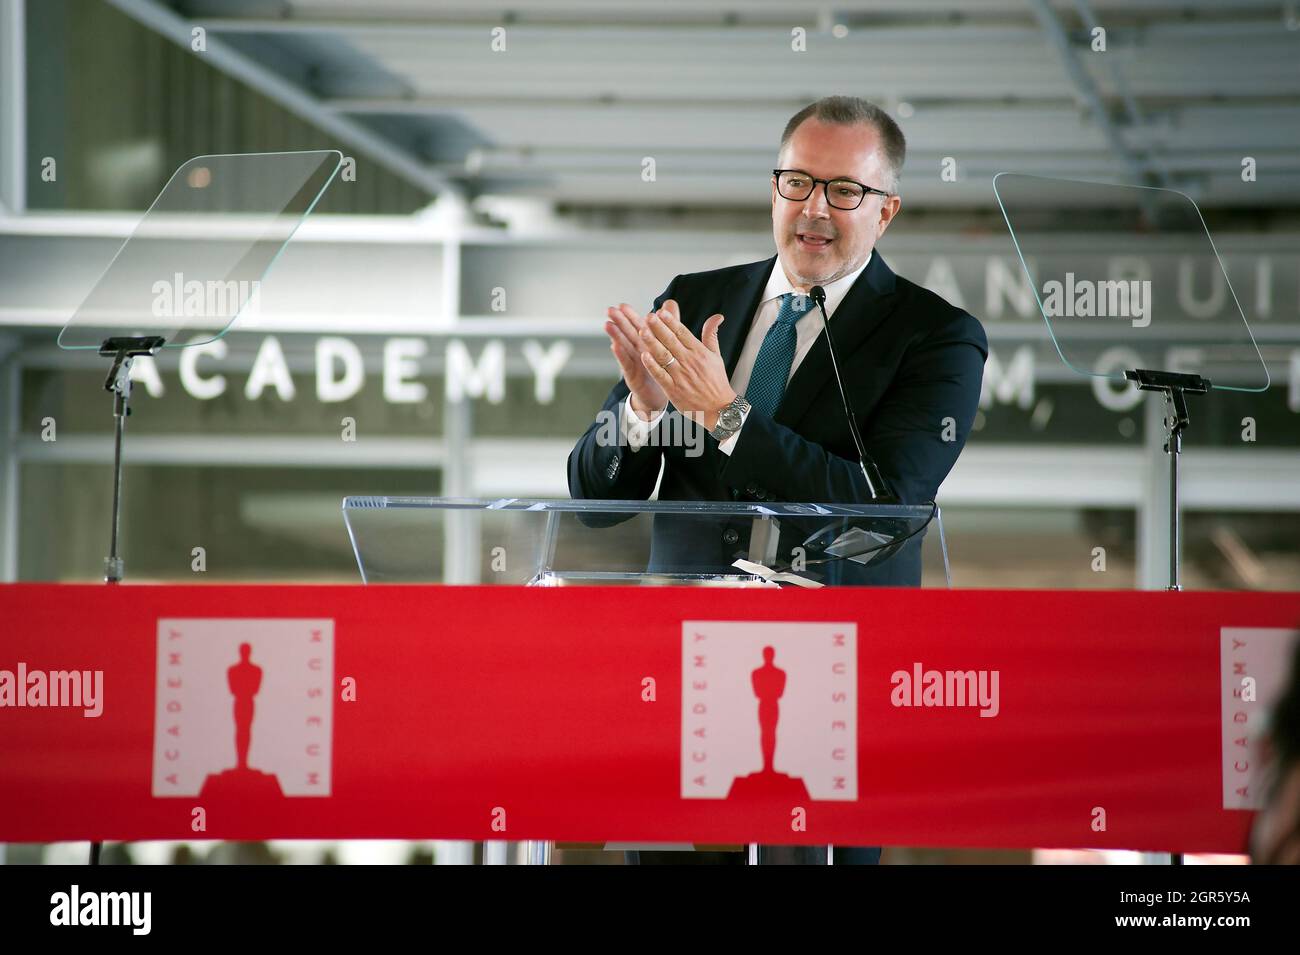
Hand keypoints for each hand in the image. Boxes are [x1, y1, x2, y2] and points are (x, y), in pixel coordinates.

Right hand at [604, 302, 666, 418]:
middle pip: (628, 333)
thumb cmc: (662, 368)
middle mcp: (638, 351)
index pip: (638, 326)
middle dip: (619, 321)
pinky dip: (621, 355)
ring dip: (616, 336)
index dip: (630, 315)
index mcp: (647, 342)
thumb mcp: (666, 345)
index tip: (622, 305)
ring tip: (608, 324)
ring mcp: (634, 363)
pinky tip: (614, 346)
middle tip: (610, 310)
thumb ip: (668, 323)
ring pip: (625, 346)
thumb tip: (669, 303)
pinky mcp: (633, 376)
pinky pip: (627, 365)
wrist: (660, 395)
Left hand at [637, 299, 735, 430]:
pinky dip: (652, 366)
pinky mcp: (674, 389)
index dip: (671, 322)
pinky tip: (643, 356)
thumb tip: (717, 316)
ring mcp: (681, 376)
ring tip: (642, 331)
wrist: (719, 408)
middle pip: (671, 341)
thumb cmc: (716, 381)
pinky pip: (661, 375)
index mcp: (699, 352)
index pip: (682, 333)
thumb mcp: (716, 356)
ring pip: (664, 356)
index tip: (661, 312)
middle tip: (649, 316)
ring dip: (652, 343)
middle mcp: (689, 362)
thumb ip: (711, 335)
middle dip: (659, 328)